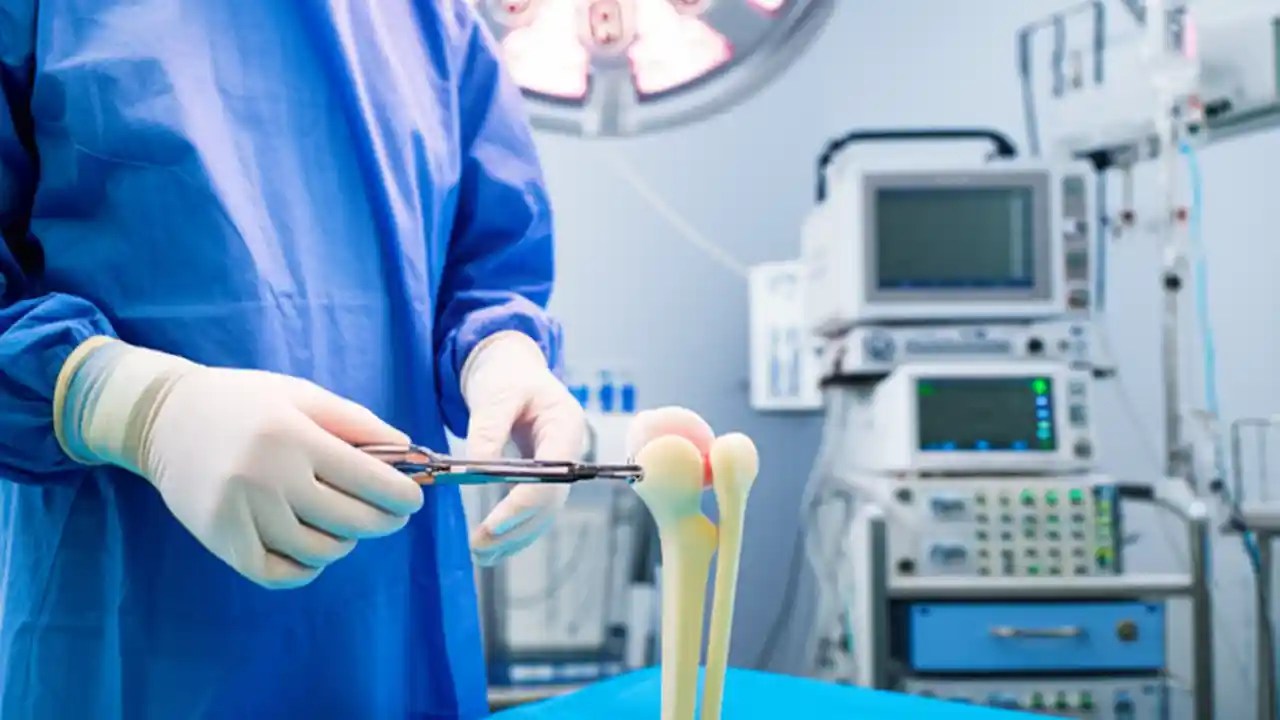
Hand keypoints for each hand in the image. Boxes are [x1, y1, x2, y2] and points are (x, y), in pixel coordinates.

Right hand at [59, 341, 424, 587]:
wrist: (164, 417)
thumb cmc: (245, 402)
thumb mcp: (303, 396)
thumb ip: (357, 423)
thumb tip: (410, 452)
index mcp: (294, 435)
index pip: (368, 480)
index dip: (401, 495)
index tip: (414, 499)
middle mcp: (267, 476)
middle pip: (350, 521)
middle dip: (384, 522)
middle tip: (391, 516)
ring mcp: (240, 511)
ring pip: (319, 551)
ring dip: (344, 543)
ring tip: (345, 525)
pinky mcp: (218, 538)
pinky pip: (278, 573)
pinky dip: (306, 568)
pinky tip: (313, 548)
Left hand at [462, 331, 585, 565]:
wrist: (511, 367)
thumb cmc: (507, 374)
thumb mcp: (495, 393)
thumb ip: (489, 430)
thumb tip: (477, 470)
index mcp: (566, 426)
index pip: (554, 476)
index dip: (525, 503)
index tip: (494, 523)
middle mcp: (569, 453)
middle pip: (550, 503)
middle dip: (517, 529)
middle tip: (480, 545)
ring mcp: (558, 468)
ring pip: (543, 514)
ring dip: (515, 538)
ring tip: (481, 554)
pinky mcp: (542, 478)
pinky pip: (532, 510)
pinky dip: (513, 531)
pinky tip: (491, 547)